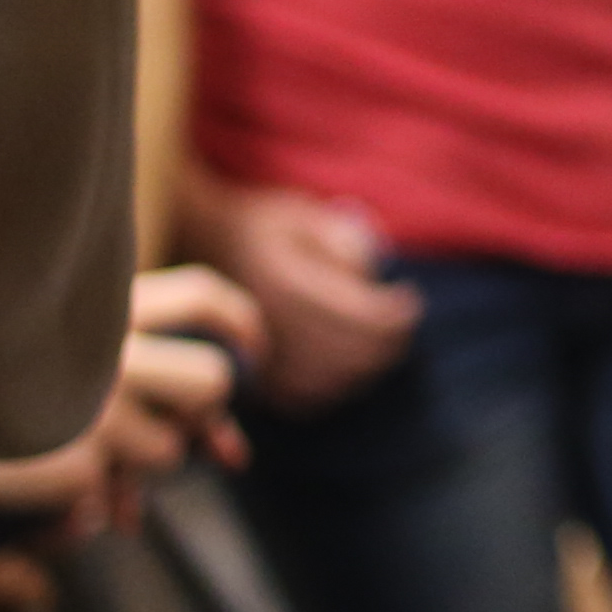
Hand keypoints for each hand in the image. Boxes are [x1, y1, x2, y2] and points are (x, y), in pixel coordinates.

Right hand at [0, 264, 263, 542]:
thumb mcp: (43, 355)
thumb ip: (141, 385)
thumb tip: (235, 452)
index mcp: (96, 307)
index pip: (202, 297)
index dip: (242, 325)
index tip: (254, 353)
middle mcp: (101, 349)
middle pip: (212, 378)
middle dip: (205, 414)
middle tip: (176, 431)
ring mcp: (87, 405)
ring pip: (167, 451)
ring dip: (137, 472)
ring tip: (80, 462)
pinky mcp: (68, 460)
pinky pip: (108, 500)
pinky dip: (90, 512)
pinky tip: (55, 503)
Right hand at [187, 176, 422, 408]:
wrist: (201, 240)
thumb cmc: (262, 226)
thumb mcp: (303, 215)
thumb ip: (340, 240)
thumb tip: (371, 273)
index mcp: (287, 284)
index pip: (361, 317)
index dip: (396, 315)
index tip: (410, 301)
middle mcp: (271, 324)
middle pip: (350, 353)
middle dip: (387, 343)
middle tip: (402, 326)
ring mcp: (256, 353)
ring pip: (329, 381)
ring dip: (363, 368)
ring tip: (379, 346)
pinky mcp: (248, 372)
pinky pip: (301, 396)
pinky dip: (331, 388)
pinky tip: (344, 369)